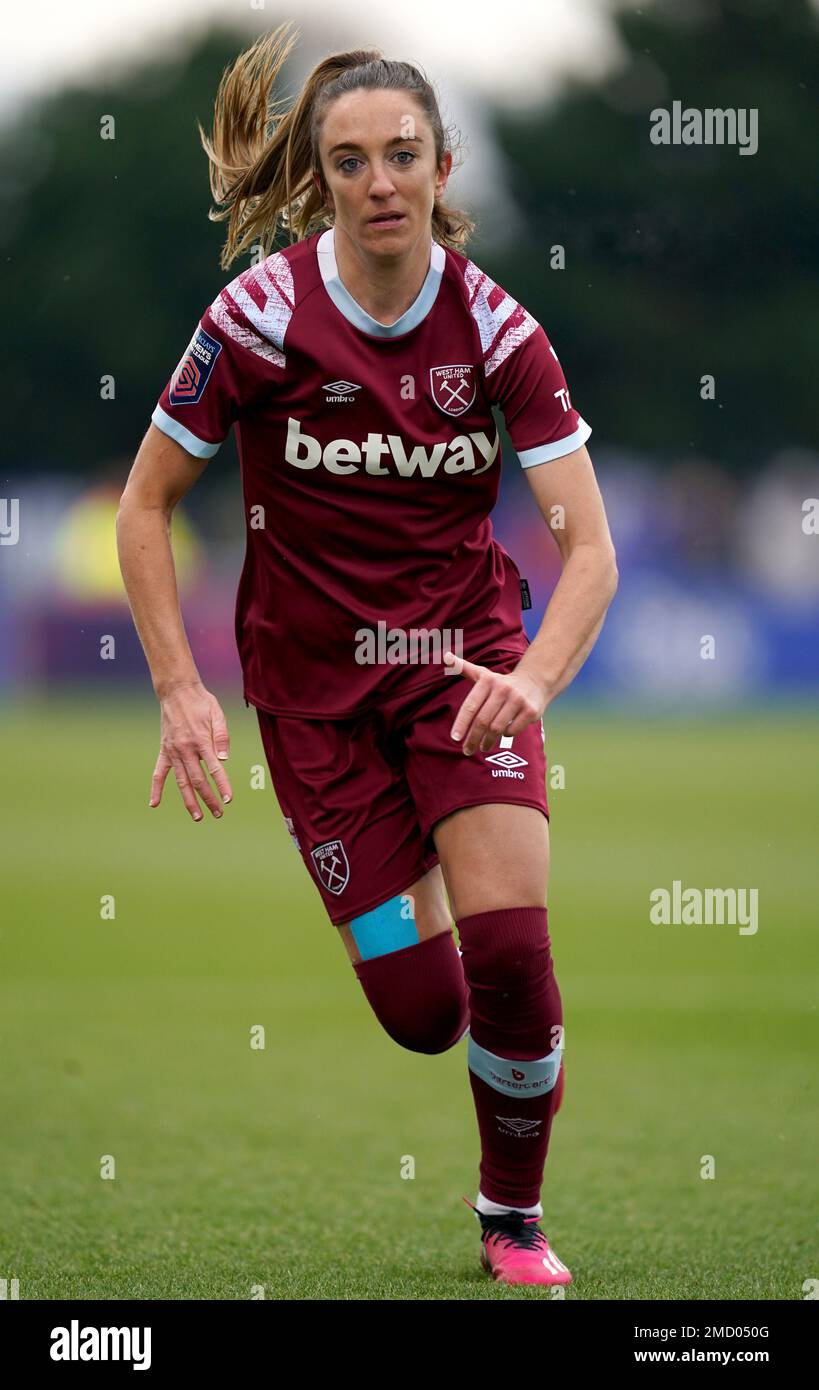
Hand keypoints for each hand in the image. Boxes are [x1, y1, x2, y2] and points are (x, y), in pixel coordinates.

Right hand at [150, 680, 232, 820]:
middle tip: (218, 813)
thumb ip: (222, 736)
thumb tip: (224, 759)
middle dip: (209, 799)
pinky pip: (158, 773)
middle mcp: (186, 749)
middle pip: (198, 781)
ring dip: (189, 801)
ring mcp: (173, 752)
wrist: (177, 691)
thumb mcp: (217, 714)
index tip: (228, 800)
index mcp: (201, 741)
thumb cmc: (201, 702)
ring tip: (197, 817)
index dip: (222, 786)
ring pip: (181, 782)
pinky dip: (156, 789)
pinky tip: (154, 804)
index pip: (214, 770)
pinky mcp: (164, 751)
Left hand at [444, 652, 547, 755]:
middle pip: (483, 720)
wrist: (535, 681)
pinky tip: (502, 735)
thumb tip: (446, 657)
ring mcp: (518, 700)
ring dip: (487, 741)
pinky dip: (505, 735)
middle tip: (467, 750)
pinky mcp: (531, 710)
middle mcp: (503, 689)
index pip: (470, 706)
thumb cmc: (501, 682)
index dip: (461, 723)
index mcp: (487, 680)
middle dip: (473, 738)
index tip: (455, 738)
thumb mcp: (483, 674)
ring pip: (497, 728)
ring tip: (482, 747)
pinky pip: (512, 730)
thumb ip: (463, 668)